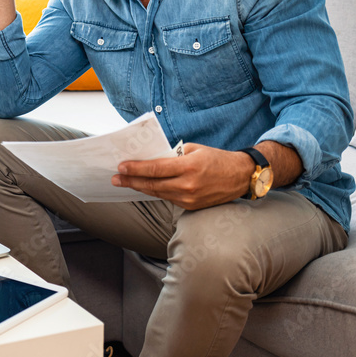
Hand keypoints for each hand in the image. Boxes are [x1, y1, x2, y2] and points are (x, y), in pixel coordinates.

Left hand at [112, 144, 255, 209]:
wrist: (240, 177)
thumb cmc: (217, 159)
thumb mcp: (195, 149)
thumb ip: (174, 155)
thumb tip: (152, 158)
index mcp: (189, 167)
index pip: (155, 169)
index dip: (136, 169)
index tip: (121, 167)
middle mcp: (188, 185)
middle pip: (152, 184)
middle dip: (131, 181)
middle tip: (115, 179)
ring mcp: (189, 198)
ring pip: (158, 193)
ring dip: (140, 188)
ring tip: (124, 183)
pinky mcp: (191, 206)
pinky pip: (168, 198)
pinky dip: (155, 192)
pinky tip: (144, 188)